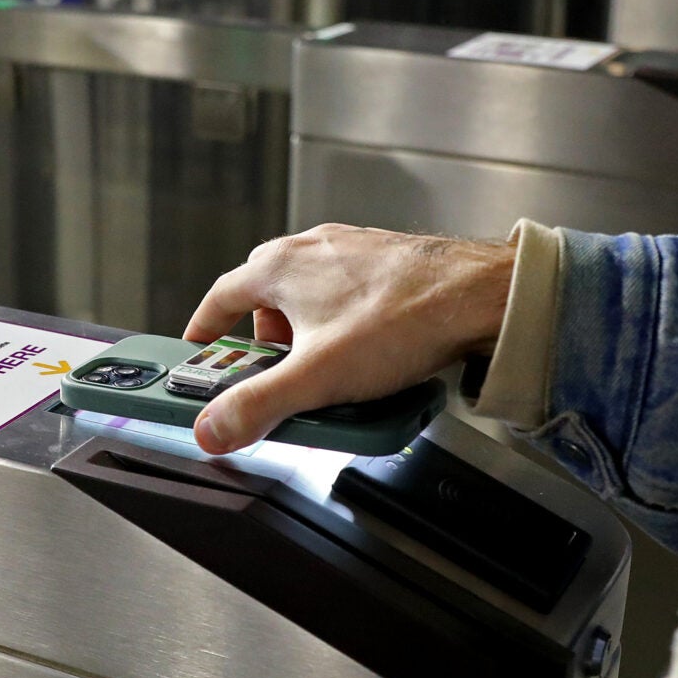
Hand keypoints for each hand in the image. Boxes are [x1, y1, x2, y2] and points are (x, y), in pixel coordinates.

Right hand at [181, 224, 513, 453]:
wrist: (478, 295)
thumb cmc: (402, 319)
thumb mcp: (315, 378)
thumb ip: (258, 405)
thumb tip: (212, 428)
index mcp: (280, 267)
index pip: (221, 296)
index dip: (205, 328)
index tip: (199, 348)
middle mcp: (311, 249)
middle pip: (264, 295)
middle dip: (263, 340)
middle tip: (273, 375)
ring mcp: (351, 250)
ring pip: (309, 292)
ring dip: (305, 330)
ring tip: (326, 368)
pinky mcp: (386, 260)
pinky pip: (347, 292)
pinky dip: (342, 321)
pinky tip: (366, 350)